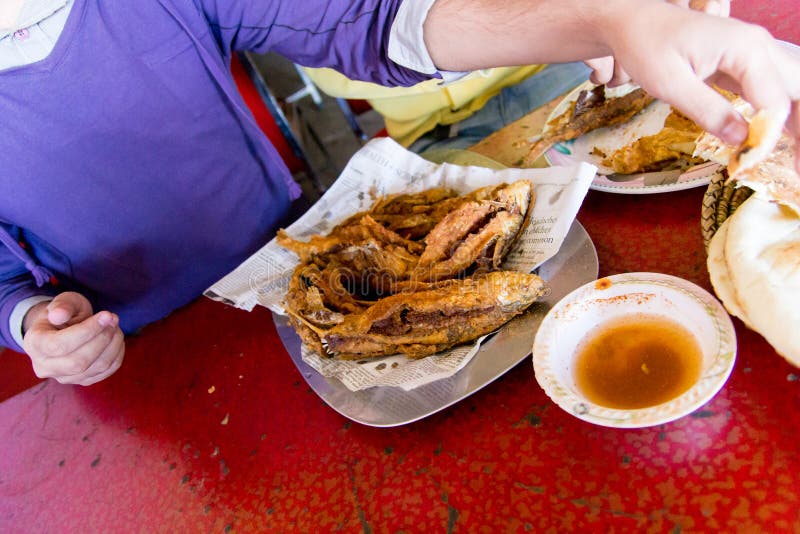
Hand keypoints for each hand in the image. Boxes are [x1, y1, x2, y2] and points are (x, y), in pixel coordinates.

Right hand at [22, 292, 124, 385]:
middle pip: (78, 362)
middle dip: (102, 338)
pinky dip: (117, 354)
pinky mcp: (82, 381)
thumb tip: (59, 315)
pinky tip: (116, 338)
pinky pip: (106, 372)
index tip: (106, 315)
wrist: (66, 328)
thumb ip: (62, 305)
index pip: (60, 345)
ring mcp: (64, 377)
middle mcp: (45, 366)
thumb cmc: (66, 313)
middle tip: (113, 319)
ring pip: (95, 368)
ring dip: (113, 345)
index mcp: (34, 344)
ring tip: (115, 326)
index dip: (87, 331)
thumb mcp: (63, 301)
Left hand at [600, 2, 799, 170]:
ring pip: (792, 92)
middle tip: (797, 170)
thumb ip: (707, 110)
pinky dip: (777, 117)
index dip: (765, 139)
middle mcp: (760, 48)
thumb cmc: (647, 46)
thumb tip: (740, 140)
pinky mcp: (746, 65)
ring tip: (794, 162)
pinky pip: (773, 92)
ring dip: (795, 125)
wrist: (636, 22)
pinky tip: (776, 141)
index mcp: (747, 49)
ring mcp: (756, 55)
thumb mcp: (670, 83)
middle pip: (798, 94)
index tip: (747, 165)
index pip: (774, 103)